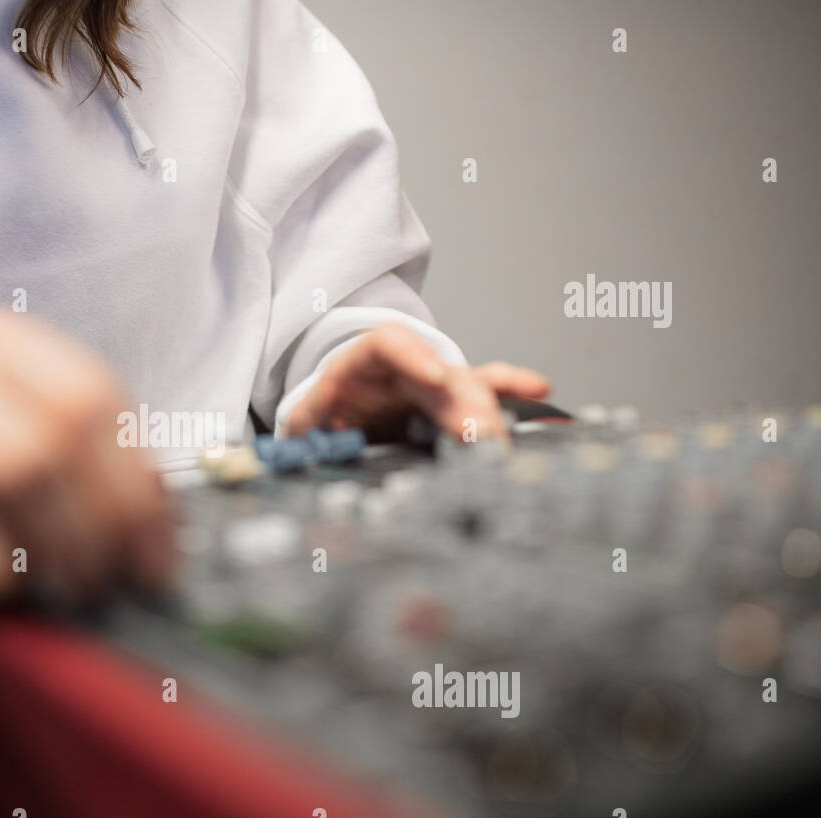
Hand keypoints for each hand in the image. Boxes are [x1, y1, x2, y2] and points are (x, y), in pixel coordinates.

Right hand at [0, 308, 175, 630]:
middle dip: (85, 545)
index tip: (155, 558)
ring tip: (33, 579)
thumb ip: (106, 460)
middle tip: (101, 582)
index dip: (134, 496)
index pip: (84, 405)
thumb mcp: (40, 417)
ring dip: (29, 586)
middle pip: (29, 465)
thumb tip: (162, 544)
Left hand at [284, 324, 551, 442]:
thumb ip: (304, 435)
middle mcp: (403, 369)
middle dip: (464, 404)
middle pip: (442, 376)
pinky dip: (510, 396)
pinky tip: (541, 393)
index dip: (413, 355)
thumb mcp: (299, 427)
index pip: (388, 344)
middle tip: (482, 436)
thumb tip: (306, 452)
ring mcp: (432, 386)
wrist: (324, 423)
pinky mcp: (450, 408)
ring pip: (469, 392)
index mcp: (360, 364)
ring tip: (504, 443)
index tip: (435, 378)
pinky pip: (485, 396)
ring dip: (489, 416)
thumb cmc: (315, 421)